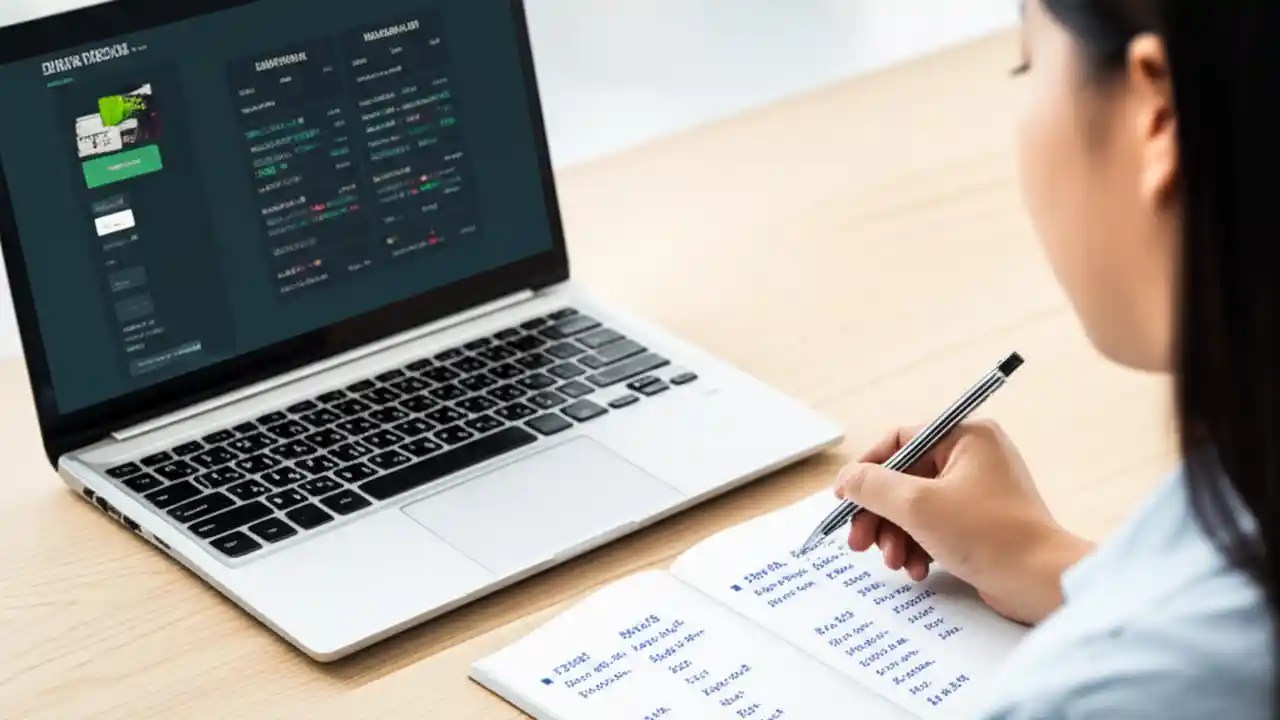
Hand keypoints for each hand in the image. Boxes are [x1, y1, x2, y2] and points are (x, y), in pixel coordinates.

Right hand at [835, 420, 1092, 624]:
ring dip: (896, 535)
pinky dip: (919, 546)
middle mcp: (974, 458)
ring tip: (893, 561)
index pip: (899, 440)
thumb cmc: (989, 535)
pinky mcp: (979, 523)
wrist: (1042, 582)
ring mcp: (977, 491)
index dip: (867, 469)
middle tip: (858, 542)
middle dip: (878, 514)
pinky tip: (917, 569)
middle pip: (903, 478)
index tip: (845, 498)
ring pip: (915, 506)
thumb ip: (874, 486)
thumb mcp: (917, 505)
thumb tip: (848, 479)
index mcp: (966, 437)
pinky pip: (934, 526)